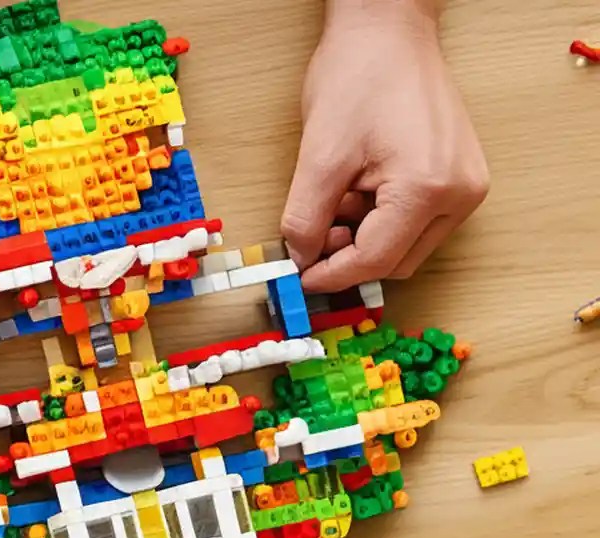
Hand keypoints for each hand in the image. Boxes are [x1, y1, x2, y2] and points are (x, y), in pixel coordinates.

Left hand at [281, 4, 488, 292]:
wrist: (388, 30)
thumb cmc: (359, 76)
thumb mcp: (319, 155)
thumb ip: (305, 217)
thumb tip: (299, 259)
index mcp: (429, 188)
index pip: (377, 259)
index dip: (332, 275)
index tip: (301, 278)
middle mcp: (460, 193)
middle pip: (397, 259)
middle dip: (349, 254)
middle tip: (311, 233)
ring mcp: (466, 185)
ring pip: (406, 244)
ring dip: (364, 236)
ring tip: (335, 195)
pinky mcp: (460, 176)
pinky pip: (417, 220)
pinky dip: (381, 217)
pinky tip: (356, 188)